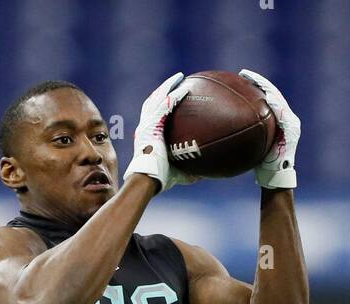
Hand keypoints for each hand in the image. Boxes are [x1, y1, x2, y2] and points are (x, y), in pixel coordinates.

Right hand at [124, 73, 199, 193]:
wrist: (147, 179)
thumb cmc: (160, 180)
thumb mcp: (177, 174)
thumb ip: (189, 171)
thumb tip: (204, 174)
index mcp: (147, 136)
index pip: (151, 115)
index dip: (158, 104)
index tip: (168, 97)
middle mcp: (145, 127)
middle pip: (152, 101)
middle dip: (163, 90)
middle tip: (175, 81)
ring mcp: (147, 124)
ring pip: (158, 98)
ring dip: (169, 86)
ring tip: (179, 77)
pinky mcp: (152, 124)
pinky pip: (165, 105)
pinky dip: (175, 95)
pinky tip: (185, 88)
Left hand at [239, 70, 299, 188]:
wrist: (274, 179)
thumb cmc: (259, 166)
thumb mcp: (249, 146)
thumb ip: (244, 133)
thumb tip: (220, 127)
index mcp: (276, 120)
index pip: (265, 97)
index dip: (254, 85)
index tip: (240, 77)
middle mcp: (285, 118)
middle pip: (272, 93)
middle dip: (259, 82)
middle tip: (244, 74)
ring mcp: (290, 123)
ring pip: (278, 100)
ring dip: (266, 88)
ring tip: (254, 80)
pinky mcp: (292, 130)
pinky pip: (282, 113)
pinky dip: (274, 105)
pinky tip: (265, 97)